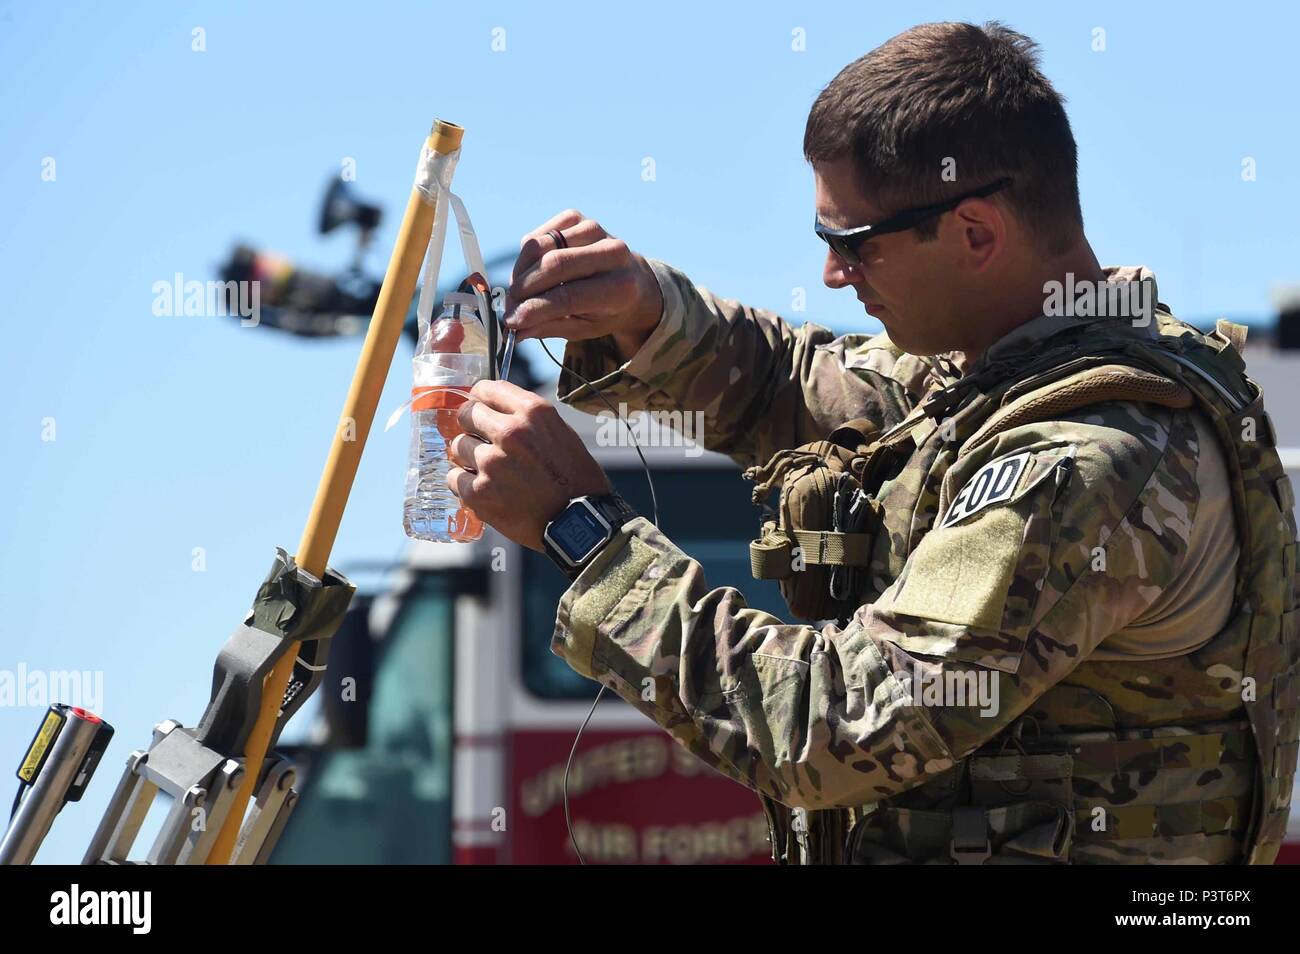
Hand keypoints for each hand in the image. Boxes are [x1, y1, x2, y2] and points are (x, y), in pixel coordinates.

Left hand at [445, 379, 612, 550]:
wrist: (578, 523)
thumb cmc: (575, 479)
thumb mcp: (562, 434)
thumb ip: (528, 418)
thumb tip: (495, 410)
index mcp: (533, 412)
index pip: (487, 389)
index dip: (480, 398)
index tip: (479, 407)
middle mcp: (510, 432)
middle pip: (466, 414)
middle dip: (472, 426)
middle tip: (481, 440)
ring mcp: (491, 463)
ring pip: (457, 446)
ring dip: (468, 456)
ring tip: (488, 470)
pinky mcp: (479, 493)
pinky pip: (454, 478)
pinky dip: (464, 483)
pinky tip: (482, 489)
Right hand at [506, 209, 663, 358]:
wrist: (632, 279)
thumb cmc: (606, 309)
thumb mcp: (584, 327)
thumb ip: (549, 326)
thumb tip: (513, 328)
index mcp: (621, 287)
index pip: (568, 296)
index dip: (534, 308)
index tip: (511, 321)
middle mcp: (612, 253)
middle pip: (553, 265)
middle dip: (523, 288)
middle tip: (509, 306)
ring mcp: (594, 229)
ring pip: (540, 247)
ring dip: (520, 273)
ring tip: (519, 293)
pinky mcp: (576, 218)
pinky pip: (538, 237)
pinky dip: (527, 257)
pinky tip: (532, 273)